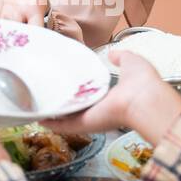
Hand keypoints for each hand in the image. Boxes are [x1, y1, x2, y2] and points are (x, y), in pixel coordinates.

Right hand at [42, 50, 180, 144]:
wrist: (144, 101)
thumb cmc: (142, 81)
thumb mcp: (132, 62)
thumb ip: (121, 57)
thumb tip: (112, 54)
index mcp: (112, 95)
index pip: (92, 92)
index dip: (80, 87)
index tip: (66, 80)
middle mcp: (101, 108)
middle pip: (78, 106)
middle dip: (63, 101)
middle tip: (46, 91)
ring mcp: (91, 117)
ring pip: (67, 117)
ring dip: (52, 113)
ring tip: (35, 103)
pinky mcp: (84, 124)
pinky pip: (64, 125)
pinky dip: (50, 123)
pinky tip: (37, 117)